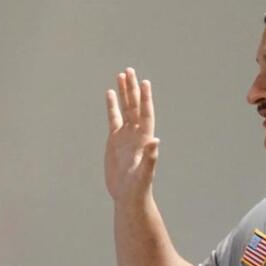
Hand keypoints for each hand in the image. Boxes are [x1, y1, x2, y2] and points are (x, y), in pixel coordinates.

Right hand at [105, 67, 159, 203]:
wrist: (128, 195)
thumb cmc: (138, 187)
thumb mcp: (145, 173)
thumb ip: (151, 158)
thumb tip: (155, 142)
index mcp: (144, 138)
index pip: (145, 113)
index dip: (145, 98)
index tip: (144, 82)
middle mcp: (136, 133)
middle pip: (135, 106)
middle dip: (132, 88)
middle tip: (130, 70)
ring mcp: (125, 135)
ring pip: (125, 108)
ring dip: (124, 92)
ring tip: (121, 75)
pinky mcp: (115, 140)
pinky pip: (114, 118)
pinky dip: (112, 106)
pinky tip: (110, 94)